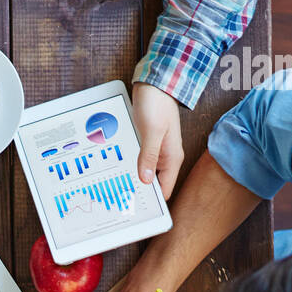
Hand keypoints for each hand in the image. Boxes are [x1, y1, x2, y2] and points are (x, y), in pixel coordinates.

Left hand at [131, 83, 183, 199]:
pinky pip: (141, 163)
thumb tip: (145, 180)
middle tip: (122, 200)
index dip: (153, 201)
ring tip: (118, 188)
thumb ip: (149, 156)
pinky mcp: (149, 146)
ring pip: (146, 175)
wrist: (155, 83)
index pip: (165, 190)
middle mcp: (167, 158)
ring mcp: (158, 152)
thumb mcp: (152, 131)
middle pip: (155, 185)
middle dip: (141, 192)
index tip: (138, 208)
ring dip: (135, 179)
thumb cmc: (157, 103)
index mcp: (172, 158)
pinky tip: (121, 170)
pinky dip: (132, 167)